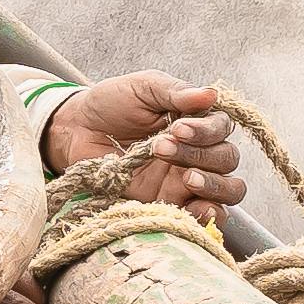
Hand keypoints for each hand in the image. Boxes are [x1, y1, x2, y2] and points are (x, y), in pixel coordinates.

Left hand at [39, 72, 243, 217]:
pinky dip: (209, 215)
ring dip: (213, 185)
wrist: (76, 132)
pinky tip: (196, 208)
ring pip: (228, 189)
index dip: (206, 130)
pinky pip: (206, 215)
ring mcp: (186, 180)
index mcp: (196, 120)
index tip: (177, 128)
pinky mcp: (171, 204)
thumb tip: (211, 94)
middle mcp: (199, 151)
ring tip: (187, 178)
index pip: (222, 127)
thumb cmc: (111, 104)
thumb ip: (176, 91)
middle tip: (162, 148)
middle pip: (226, 159)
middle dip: (200, 154)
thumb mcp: (142, 88)